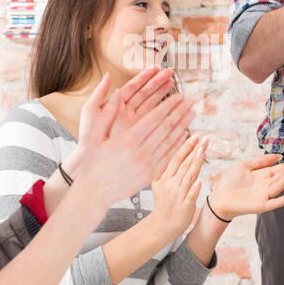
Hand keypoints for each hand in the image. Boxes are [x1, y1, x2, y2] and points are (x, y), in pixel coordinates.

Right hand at [74, 79, 193, 207]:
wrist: (94, 192)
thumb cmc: (91, 162)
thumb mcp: (94, 135)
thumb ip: (107, 113)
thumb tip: (118, 92)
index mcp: (128, 140)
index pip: (155, 118)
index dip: (169, 105)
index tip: (179, 95)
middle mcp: (141, 153)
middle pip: (167, 128)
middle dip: (181, 112)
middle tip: (191, 101)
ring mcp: (148, 165)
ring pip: (171, 142)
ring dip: (183, 126)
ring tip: (192, 114)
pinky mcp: (151, 175)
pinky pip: (169, 157)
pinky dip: (178, 144)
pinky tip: (184, 135)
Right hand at [149, 134, 204, 240]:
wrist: (162, 225)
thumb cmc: (164, 204)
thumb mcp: (158, 185)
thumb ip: (165, 171)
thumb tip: (173, 154)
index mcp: (164, 178)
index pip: (176, 159)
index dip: (185, 147)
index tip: (194, 136)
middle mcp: (170, 185)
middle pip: (184, 164)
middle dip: (194, 150)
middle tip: (204, 138)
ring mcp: (178, 195)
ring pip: (188, 176)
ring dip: (196, 163)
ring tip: (203, 150)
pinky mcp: (185, 206)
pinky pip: (190, 195)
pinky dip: (195, 188)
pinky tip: (200, 180)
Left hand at [207, 152, 283, 219]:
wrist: (218, 197)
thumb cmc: (229, 181)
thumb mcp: (245, 166)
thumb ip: (261, 161)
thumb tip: (278, 156)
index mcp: (263, 175)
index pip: (280, 167)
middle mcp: (266, 185)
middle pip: (283, 175)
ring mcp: (265, 195)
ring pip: (279, 185)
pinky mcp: (261, 205)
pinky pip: (275, 203)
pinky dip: (283, 199)